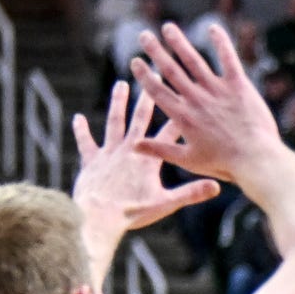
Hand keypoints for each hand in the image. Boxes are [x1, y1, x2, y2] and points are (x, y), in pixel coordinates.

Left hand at [72, 80, 220, 237]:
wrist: (99, 217)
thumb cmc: (132, 212)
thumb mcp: (166, 204)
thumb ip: (191, 193)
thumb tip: (216, 186)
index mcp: (148, 160)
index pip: (168, 134)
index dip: (179, 118)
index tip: (186, 99)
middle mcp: (128, 150)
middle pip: (140, 119)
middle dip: (149, 97)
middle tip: (153, 75)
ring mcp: (108, 154)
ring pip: (114, 122)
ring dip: (118, 102)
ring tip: (121, 84)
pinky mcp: (91, 162)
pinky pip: (85, 142)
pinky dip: (81, 130)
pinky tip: (77, 118)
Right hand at [128, 24, 281, 185]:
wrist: (256, 160)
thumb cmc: (223, 164)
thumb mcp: (188, 160)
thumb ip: (160, 150)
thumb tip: (134, 146)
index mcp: (183, 117)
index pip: (157, 91)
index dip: (144, 75)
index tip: (136, 61)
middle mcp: (197, 100)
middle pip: (172, 70)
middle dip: (156, 51)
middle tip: (144, 35)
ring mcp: (217, 90)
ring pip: (194, 61)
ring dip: (179, 43)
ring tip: (168, 28)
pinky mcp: (238, 86)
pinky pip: (228, 59)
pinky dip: (221, 42)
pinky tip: (213, 28)